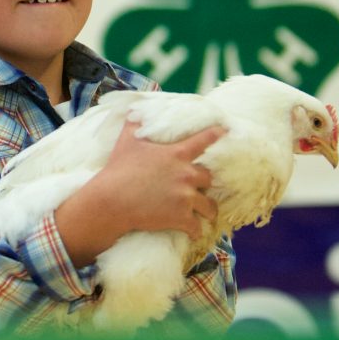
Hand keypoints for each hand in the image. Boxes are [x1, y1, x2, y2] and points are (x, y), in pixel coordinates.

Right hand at [55, 119, 224, 268]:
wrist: (112, 200)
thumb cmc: (119, 168)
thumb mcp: (127, 139)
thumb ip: (134, 121)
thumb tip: (134, 107)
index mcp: (177, 154)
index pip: (204, 140)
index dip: (216, 134)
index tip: (226, 130)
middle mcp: (186, 175)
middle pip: (209, 178)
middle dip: (205, 183)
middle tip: (200, 186)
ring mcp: (185, 198)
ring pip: (209, 206)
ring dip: (207, 210)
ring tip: (205, 213)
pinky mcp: (180, 218)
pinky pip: (197, 228)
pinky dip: (196, 230)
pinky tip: (193, 232)